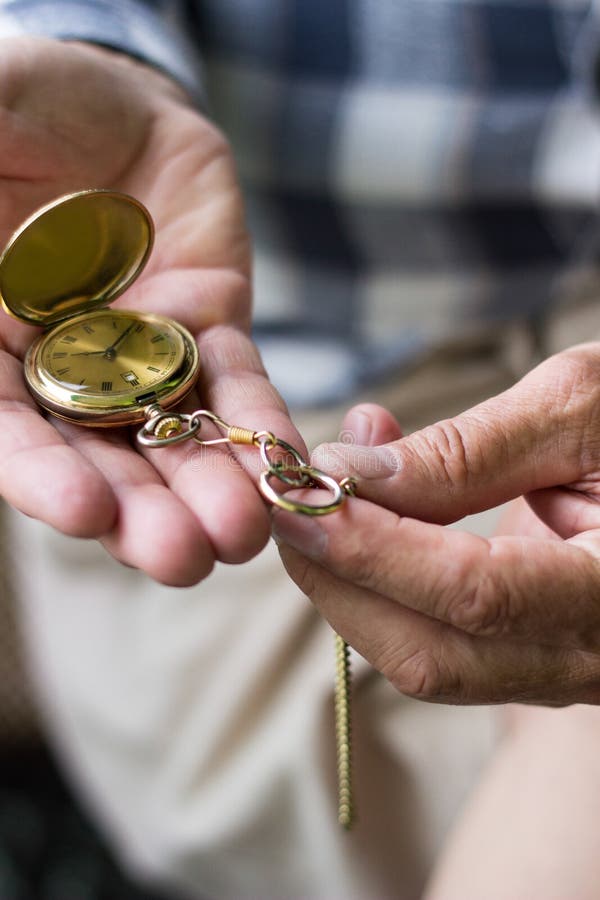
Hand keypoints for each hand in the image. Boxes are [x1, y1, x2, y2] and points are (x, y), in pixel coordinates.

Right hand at [0, 37, 301, 584]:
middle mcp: (62, 371)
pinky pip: (238, 386)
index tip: (80, 513)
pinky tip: (284, 469)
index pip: (7, 430)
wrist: (114, 101)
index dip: (39, 474)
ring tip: (240, 536)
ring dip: (208, 490)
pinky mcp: (210, 333)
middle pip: (99, 457)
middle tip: (182, 559)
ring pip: (173, 437)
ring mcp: (141, 358)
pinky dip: (259, 428)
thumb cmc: (24, 109)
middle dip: (140, 512)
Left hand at [275, 345, 599, 704]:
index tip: (298, 501)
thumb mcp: (583, 409)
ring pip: (427, 662)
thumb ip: (471, 450)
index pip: (473, 594)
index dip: (372, 551)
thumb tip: (356, 475)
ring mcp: (563, 669)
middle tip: (289, 506)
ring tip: (326, 498)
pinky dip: (387, 587)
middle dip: (340, 583)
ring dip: (353, 586)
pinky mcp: (535, 657)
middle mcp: (594, 657)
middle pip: (433, 655)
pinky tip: (370, 519)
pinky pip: (442, 643)